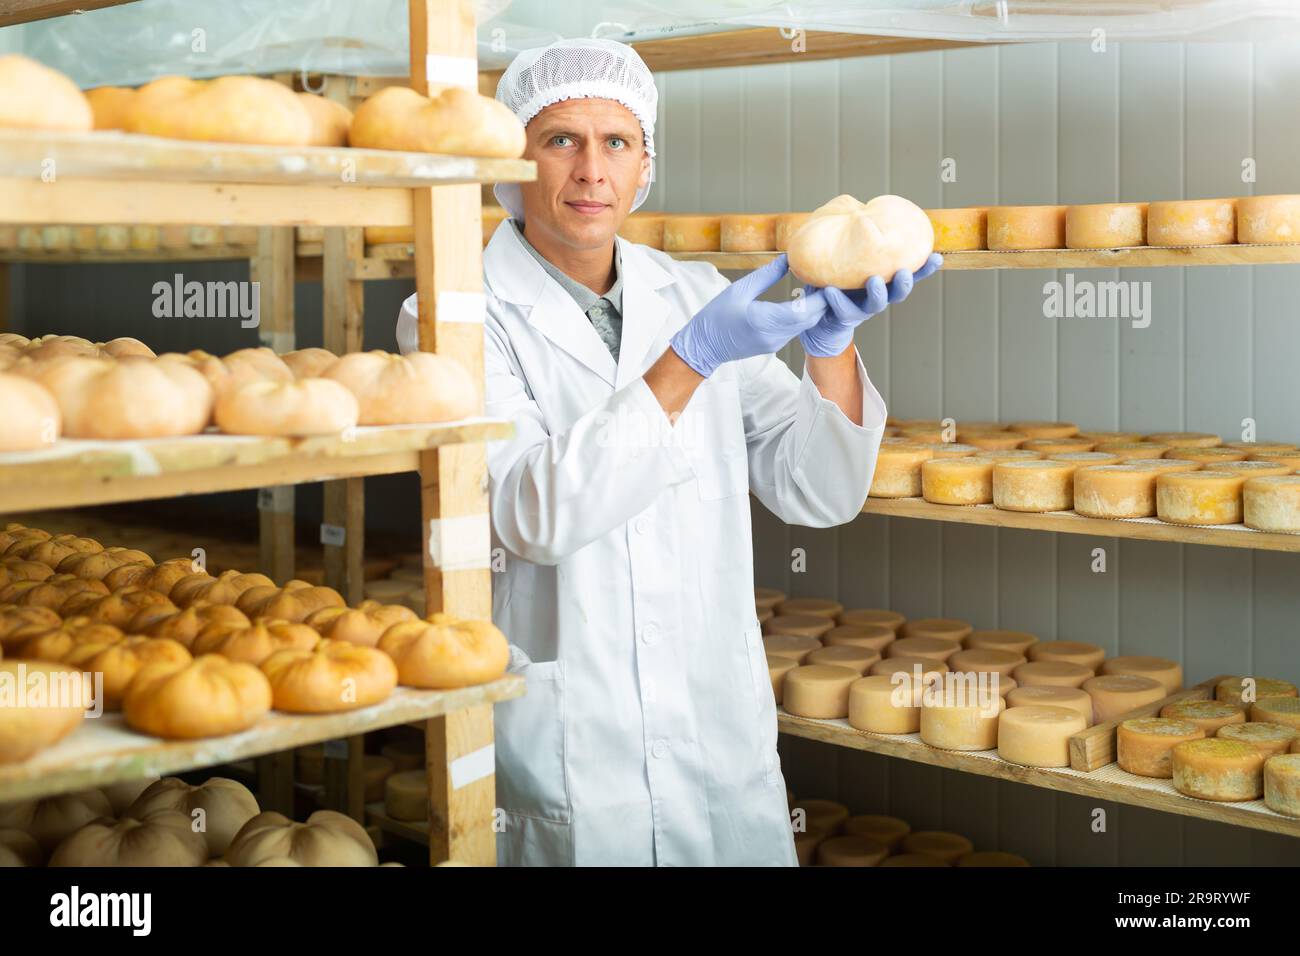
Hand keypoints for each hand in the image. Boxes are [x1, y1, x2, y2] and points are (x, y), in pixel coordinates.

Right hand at [670, 254, 826, 377]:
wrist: (704, 346)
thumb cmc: (716, 316)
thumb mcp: (739, 289)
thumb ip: (767, 275)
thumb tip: (788, 258)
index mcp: (765, 320)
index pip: (805, 310)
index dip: (820, 295)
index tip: (826, 278)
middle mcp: (775, 335)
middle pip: (811, 318)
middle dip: (822, 299)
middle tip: (824, 277)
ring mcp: (776, 343)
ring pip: (806, 324)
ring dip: (814, 307)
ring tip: (815, 285)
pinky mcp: (775, 345)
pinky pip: (796, 328)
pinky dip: (803, 314)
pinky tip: (802, 299)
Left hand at [799, 253, 943, 356]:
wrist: (818, 311)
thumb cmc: (837, 275)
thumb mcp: (848, 255)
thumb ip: (856, 239)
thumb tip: (857, 207)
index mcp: (885, 278)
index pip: (909, 272)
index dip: (924, 268)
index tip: (936, 258)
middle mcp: (878, 293)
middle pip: (899, 292)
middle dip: (904, 283)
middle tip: (904, 273)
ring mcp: (862, 306)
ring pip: (876, 303)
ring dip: (877, 293)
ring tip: (874, 281)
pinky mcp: (844, 316)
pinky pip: (842, 309)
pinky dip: (837, 300)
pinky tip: (830, 290)